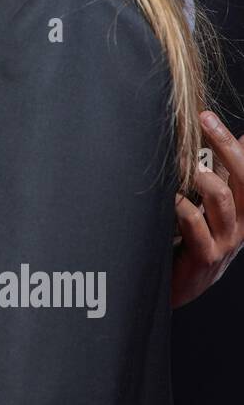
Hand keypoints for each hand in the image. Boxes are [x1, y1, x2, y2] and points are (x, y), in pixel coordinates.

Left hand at [171, 111, 243, 307]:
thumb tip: (227, 138)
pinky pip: (195, 224)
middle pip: (243, 178)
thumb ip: (218, 176)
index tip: (216, 115)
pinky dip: (181, 205)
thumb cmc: (191, 241)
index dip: (240, 143)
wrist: (180, 289)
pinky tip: (168, 196)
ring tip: (184, 162)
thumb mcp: (210, 207)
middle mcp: (242, 224)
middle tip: (205, 119)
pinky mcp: (205, 257)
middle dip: (225, 144)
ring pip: (222, 198)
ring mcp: (226, 241)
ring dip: (202, 175)